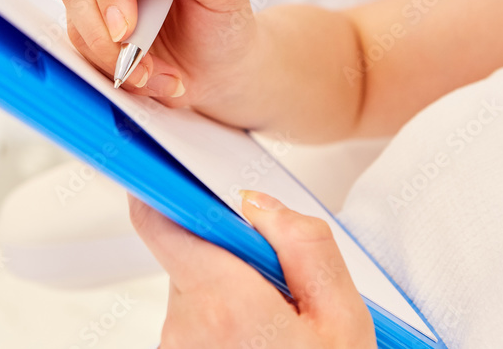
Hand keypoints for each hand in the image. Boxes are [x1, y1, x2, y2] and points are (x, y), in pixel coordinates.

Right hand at [59, 0, 258, 115]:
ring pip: (74, 19)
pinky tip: (151, 76)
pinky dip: (115, 71)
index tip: (129, 19)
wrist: (222, 66)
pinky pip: (82, 50)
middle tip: (136, 52)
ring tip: (157, 71)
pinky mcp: (90, 27)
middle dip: (104, 26)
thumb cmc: (225, 15)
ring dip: (113, 56)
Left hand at [129, 191, 375, 347]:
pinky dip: (223, 325)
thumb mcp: (343, 320)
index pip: (160, 221)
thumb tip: (257, 203)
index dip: (167, 189)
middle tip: (280, 286)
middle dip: (230, 256)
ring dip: (229, 295)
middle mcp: (184, 329)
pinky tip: (260, 346)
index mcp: (223, 304)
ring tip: (277, 329)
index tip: (173, 170)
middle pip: (189, 255)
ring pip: (194, 291)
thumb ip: (302, 244)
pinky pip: (194, 326)